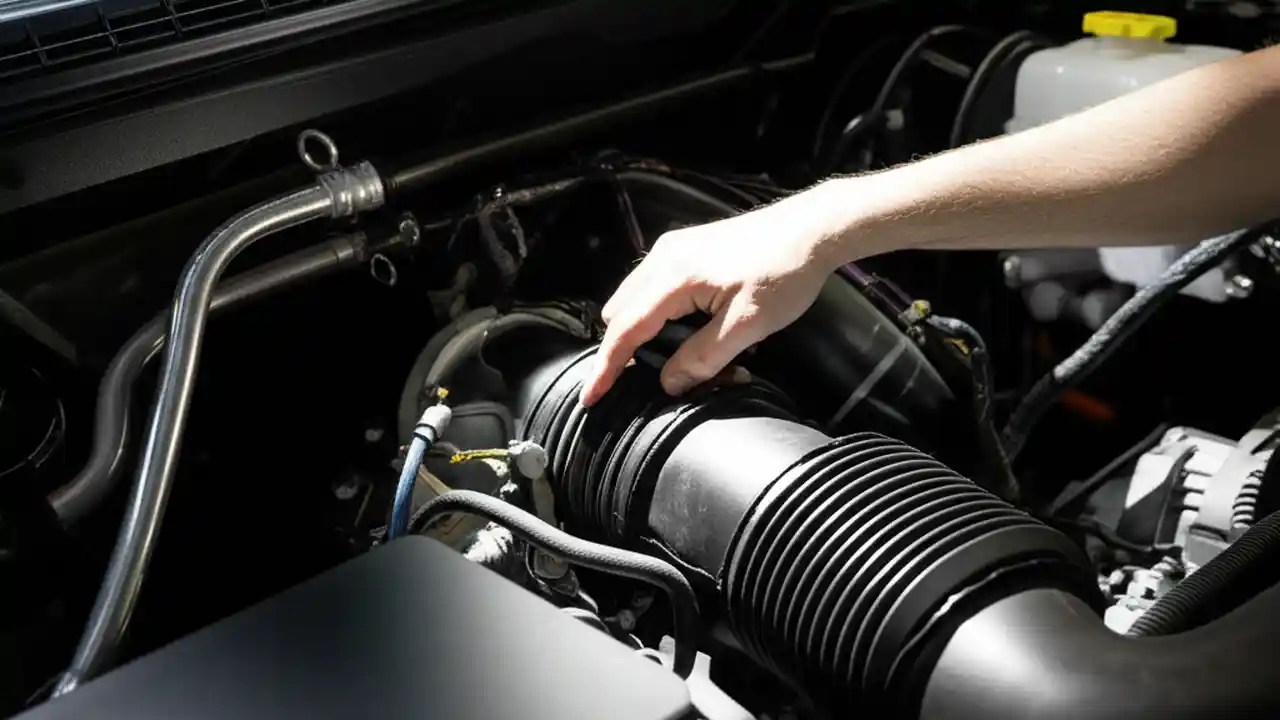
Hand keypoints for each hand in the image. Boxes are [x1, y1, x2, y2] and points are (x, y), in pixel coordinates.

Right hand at [579, 193, 842, 406]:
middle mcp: (664, 257)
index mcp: (673, 277)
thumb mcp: (747, 326)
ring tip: (690, 356)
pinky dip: (662, 315)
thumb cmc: (785, 274)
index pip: (625, 330)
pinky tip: (694, 328)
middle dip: (631, 351)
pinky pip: (654, 288)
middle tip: (665, 379)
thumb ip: (702, 357)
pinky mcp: (688, 248)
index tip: (591, 397)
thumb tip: (668, 383)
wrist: (814, 228)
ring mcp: (674, 249)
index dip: (606, 368)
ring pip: (636, 300)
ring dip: (649, 333)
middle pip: (622, 314)